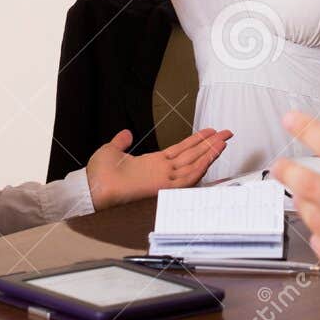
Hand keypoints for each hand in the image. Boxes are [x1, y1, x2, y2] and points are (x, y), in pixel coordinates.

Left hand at [85, 127, 232, 208]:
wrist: (92, 187)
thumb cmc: (99, 174)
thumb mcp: (111, 151)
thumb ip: (121, 142)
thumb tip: (126, 134)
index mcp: (152, 163)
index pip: (181, 150)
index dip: (196, 141)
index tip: (209, 133)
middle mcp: (161, 171)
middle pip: (192, 155)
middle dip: (210, 144)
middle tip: (226, 134)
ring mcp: (163, 178)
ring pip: (193, 164)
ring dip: (209, 152)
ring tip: (223, 141)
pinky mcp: (161, 185)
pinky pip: (186, 177)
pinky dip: (199, 167)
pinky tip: (210, 158)